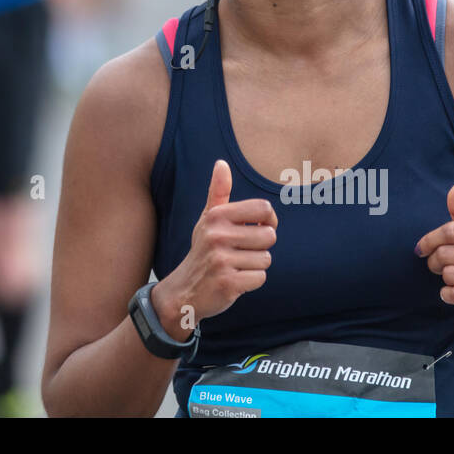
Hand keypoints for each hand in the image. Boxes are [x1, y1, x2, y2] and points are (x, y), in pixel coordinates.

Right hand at [155, 159, 277, 336]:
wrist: (184, 290)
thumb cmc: (204, 251)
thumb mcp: (208, 220)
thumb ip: (218, 192)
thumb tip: (221, 163)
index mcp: (216, 216)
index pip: (264, 209)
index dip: (268, 221)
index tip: (257, 229)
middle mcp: (217, 235)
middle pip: (269, 236)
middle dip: (260, 247)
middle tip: (240, 253)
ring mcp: (221, 259)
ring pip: (266, 259)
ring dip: (254, 266)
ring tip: (235, 267)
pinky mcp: (227, 283)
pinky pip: (260, 278)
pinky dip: (251, 282)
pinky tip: (234, 281)